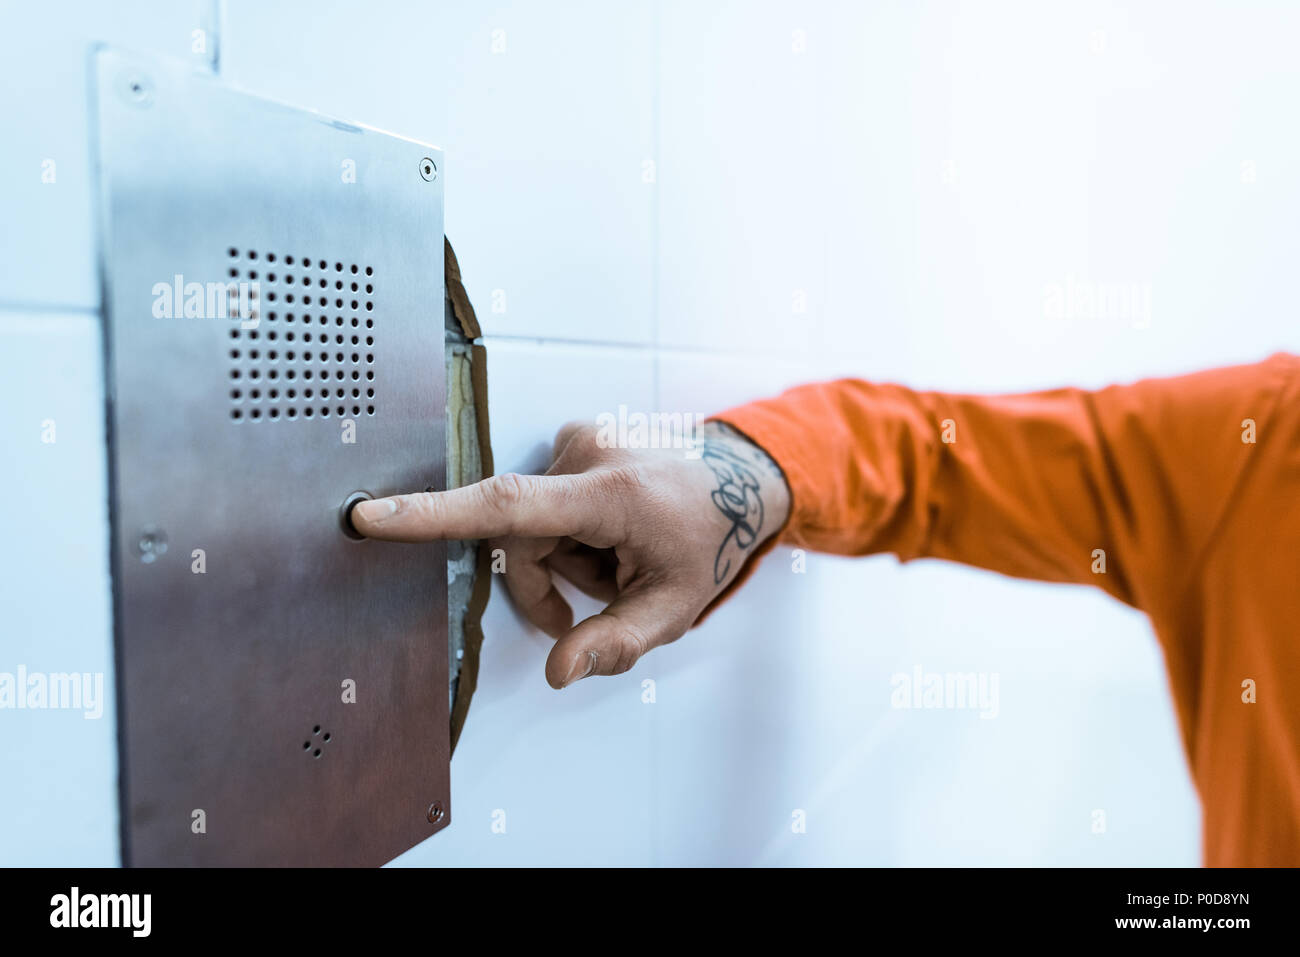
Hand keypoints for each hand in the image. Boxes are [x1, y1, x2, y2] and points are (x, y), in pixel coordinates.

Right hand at [351, 420, 790, 687]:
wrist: (743, 478)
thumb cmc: (710, 541)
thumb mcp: (674, 608)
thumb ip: (614, 642)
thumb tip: (556, 673)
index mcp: (608, 496)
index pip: (505, 506)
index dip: (430, 515)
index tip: (368, 514)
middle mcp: (587, 453)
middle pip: (518, 536)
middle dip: (545, 581)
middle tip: (593, 604)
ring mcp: (583, 438)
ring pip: (531, 519)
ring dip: (563, 554)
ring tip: (616, 560)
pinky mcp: (580, 435)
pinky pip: (547, 495)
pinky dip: (570, 526)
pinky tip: (611, 532)